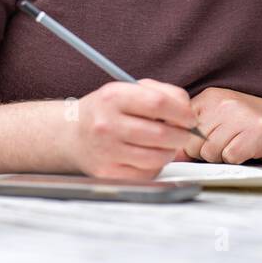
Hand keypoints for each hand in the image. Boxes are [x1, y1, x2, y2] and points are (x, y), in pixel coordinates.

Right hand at [67, 78, 198, 179]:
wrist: (71, 134)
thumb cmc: (106, 110)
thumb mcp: (127, 90)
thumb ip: (161, 93)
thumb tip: (187, 112)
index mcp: (113, 97)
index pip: (158, 103)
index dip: (182, 112)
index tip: (190, 118)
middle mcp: (107, 124)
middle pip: (161, 133)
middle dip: (182, 135)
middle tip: (184, 133)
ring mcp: (106, 151)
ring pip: (157, 157)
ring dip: (170, 152)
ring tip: (166, 144)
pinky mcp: (108, 173)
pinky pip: (146, 173)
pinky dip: (155, 165)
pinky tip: (149, 155)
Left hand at [174, 87, 261, 164]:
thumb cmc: (254, 125)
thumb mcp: (221, 120)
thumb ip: (195, 133)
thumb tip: (171, 154)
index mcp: (210, 97)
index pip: (180, 126)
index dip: (190, 142)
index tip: (206, 142)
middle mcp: (223, 103)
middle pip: (192, 143)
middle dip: (206, 152)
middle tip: (229, 143)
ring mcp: (241, 116)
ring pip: (209, 152)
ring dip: (223, 156)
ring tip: (240, 144)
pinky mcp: (256, 133)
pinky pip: (230, 157)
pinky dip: (239, 159)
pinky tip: (250, 149)